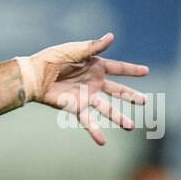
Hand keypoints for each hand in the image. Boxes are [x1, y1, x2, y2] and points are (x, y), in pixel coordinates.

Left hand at [24, 33, 148, 144]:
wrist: (34, 76)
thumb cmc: (51, 60)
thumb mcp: (74, 50)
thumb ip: (93, 47)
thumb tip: (112, 36)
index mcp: (95, 66)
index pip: (118, 68)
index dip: (132, 70)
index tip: (146, 71)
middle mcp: (93, 82)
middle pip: (117, 90)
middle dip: (130, 95)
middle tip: (145, 101)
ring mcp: (86, 96)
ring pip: (107, 108)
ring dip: (119, 118)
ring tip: (131, 127)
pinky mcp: (75, 107)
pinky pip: (87, 121)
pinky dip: (95, 131)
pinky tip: (103, 142)